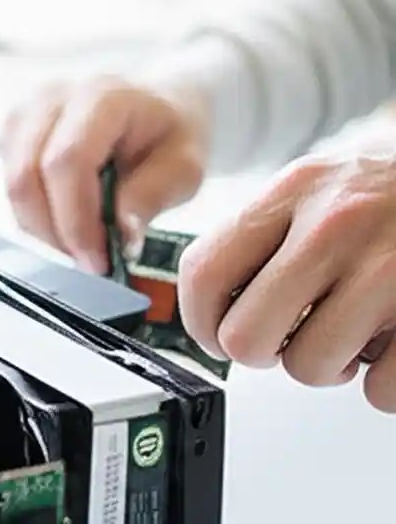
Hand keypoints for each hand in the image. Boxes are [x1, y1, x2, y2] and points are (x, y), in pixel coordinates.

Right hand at [1, 76, 210, 272]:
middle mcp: (53, 98)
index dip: (76, 218)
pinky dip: (36, 216)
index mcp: (102, 97)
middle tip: (89, 259)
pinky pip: (10, 187)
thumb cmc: (169, 133)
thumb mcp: (184, 167)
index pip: (68, 161)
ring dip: (43, 228)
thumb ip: (152, 196)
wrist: (156, 107)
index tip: (97, 258)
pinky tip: (68, 220)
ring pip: (13, 186)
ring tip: (83, 241)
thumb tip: (120, 233)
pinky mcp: (13, 132)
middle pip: (27, 176)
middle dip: (55, 231)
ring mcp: (27, 113)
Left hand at [178, 144, 395, 410]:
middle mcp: (336, 225)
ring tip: (352, 334)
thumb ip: (265, 235)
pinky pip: (380, 389)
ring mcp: (388, 269)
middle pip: (247, 336)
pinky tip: (391, 344)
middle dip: (264, 352)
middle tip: (291, 338)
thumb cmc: (391, 195)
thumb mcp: (319, 188)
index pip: (204, 273)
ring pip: (310, 367)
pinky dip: (383, 383)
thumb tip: (213, 306)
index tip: (215, 335)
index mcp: (294, 191)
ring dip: (328, 366)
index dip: (200, 322)